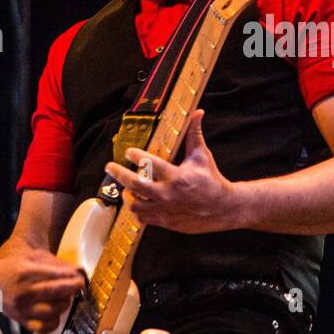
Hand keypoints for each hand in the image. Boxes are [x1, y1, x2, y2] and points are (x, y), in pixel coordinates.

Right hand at [0, 250, 87, 332]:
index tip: (79, 275)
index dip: (70, 275)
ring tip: (65, 296)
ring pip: (52, 310)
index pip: (54, 274)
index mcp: (25, 272)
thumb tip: (78, 270)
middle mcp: (22, 291)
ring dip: (64, 303)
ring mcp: (22, 308)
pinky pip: (43, 328)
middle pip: (55, 292)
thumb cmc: (18, 267)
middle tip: (78, 284)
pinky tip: (56, 313)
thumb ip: (57, 264)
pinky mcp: (22, 320)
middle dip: (72, 287)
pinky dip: (54, 322)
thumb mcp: (34, 258)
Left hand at [105, 109, 238, 234]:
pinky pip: (142, 218)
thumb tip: (198, 112)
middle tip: (110, 167)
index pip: (149, 164)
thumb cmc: (211, 180)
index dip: (135, 155)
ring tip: (126, 187)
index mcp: (177, 176)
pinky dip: (137, 210)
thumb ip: (194, 134)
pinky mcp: (165, 221)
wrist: (223, 208)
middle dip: (119, 174)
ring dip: (127, 194)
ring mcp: (165, 210)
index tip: (129, 152)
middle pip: (134, 184)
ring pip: (135, 204)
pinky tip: (138, 202)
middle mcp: (168, 194)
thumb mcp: (202, 156)